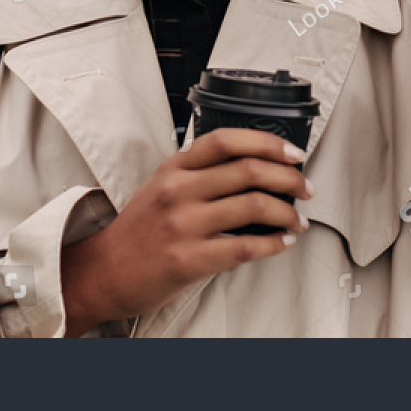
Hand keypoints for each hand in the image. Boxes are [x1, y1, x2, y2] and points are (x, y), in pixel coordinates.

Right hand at [59, 128, 313, 335]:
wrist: (104, 271)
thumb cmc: (139, 230)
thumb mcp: (162, 185)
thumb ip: (200, 172)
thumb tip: (255, 167)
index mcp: (174, 167)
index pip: (226, 140)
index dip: (267, 142)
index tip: (294, 153)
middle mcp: (178, 190)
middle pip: (249, 170)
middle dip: (289, 178)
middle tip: (306, 188)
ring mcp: (183, 224)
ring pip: (253, 206)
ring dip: (287, 213)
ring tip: (298, 221)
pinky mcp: (188, 259)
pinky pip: (245, 247)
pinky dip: (273, 245)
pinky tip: (282, 243)